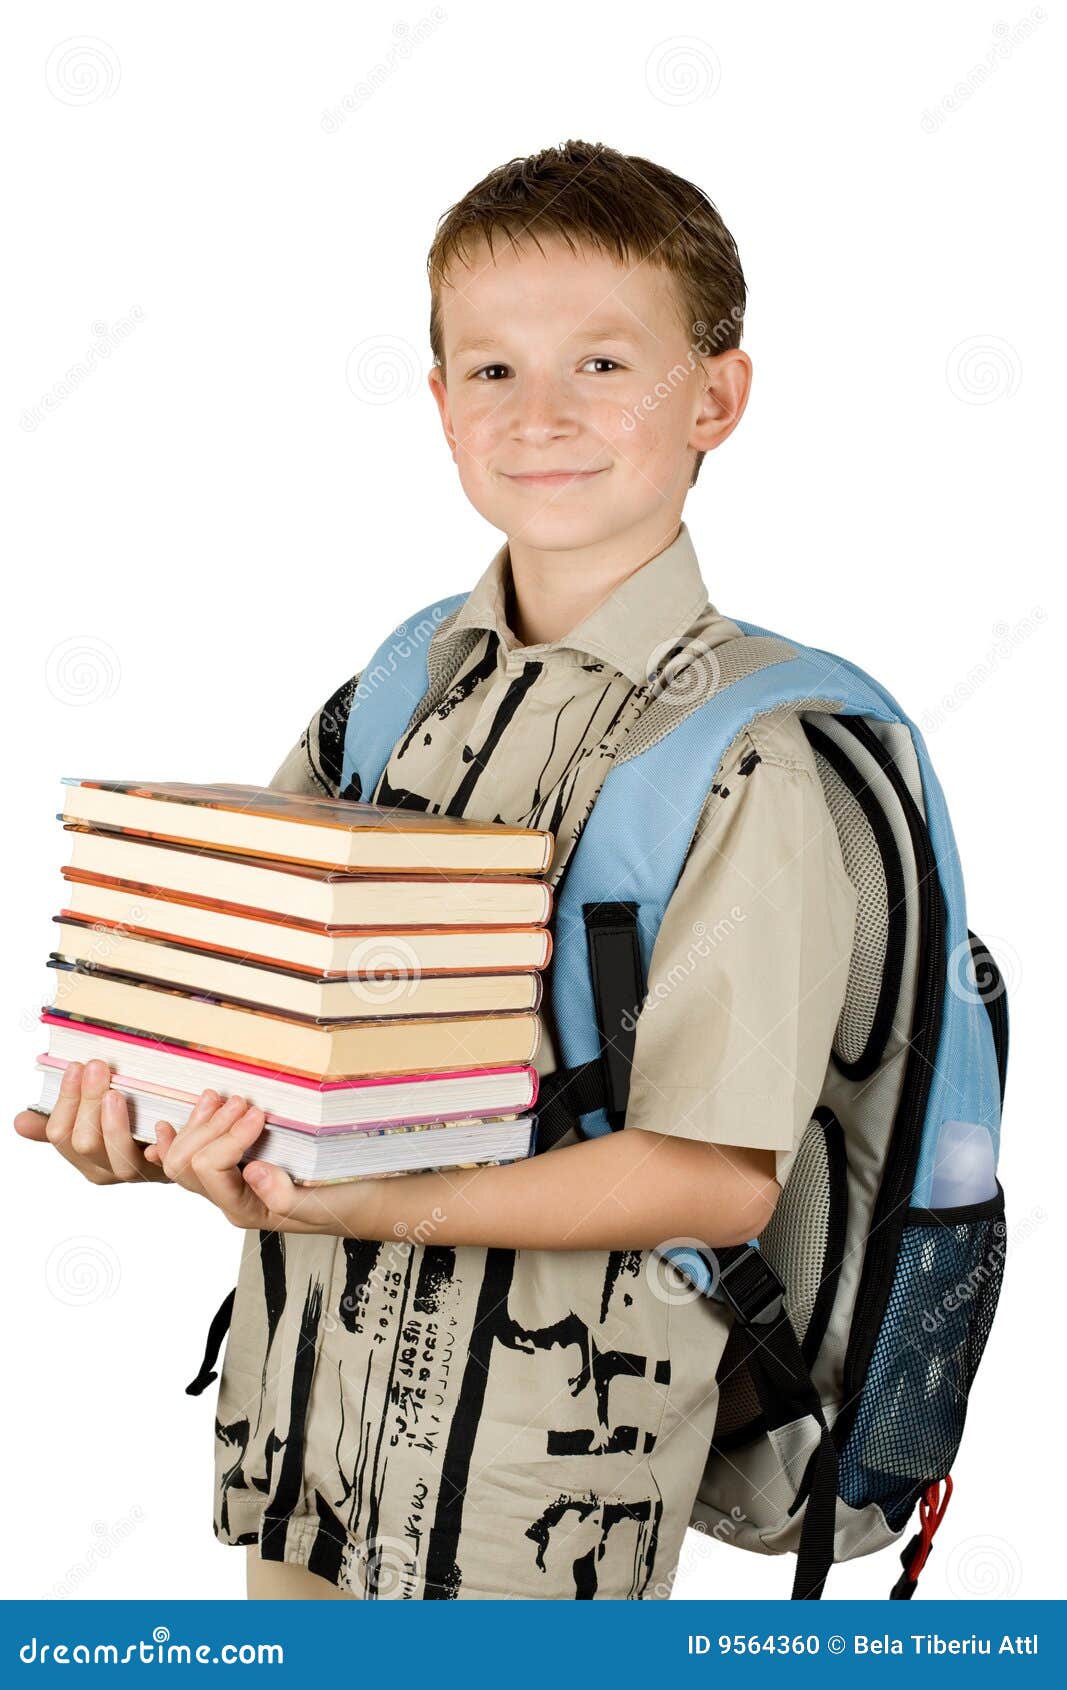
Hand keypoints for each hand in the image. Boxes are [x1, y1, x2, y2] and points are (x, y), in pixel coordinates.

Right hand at [14, 1059, 171, 1185]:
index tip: (75, 1067)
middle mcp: (108, 1169)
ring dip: (115, 1124)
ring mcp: (140, 1172)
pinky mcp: (171, 1170)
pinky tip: (162, 1125)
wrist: (183, 1154)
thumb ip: (60, 1124)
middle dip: (87, 1103)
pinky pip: (166, 1165)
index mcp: (85, 1158)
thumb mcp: (91, 1127)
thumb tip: (19, 1121)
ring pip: (119, 1158)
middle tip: (96, 1067)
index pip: (60, 1134)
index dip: (65, 1100)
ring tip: (116, 1093)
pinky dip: (163, 1146)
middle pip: (86, 1143)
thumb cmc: (132, 1132)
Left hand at [149, 1091, 356, 1233]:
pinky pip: (192, 1155)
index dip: (228, 1136)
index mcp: (245, 1208)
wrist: (363, 1198)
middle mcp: (231, 1196)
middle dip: (208, 1127)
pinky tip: (168, 1127)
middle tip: (241, 1103)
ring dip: (196, 1124)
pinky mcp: (235, 1166)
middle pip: (185, 1164)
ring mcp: (228, 1181)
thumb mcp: (321, 1203)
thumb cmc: (344, 1201)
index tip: (258, 1114)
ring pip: (183, 1157)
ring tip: (217, 1098)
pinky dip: (181, 1136)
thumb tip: (253, 1171)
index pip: (211, 1169)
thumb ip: (285, 1196)